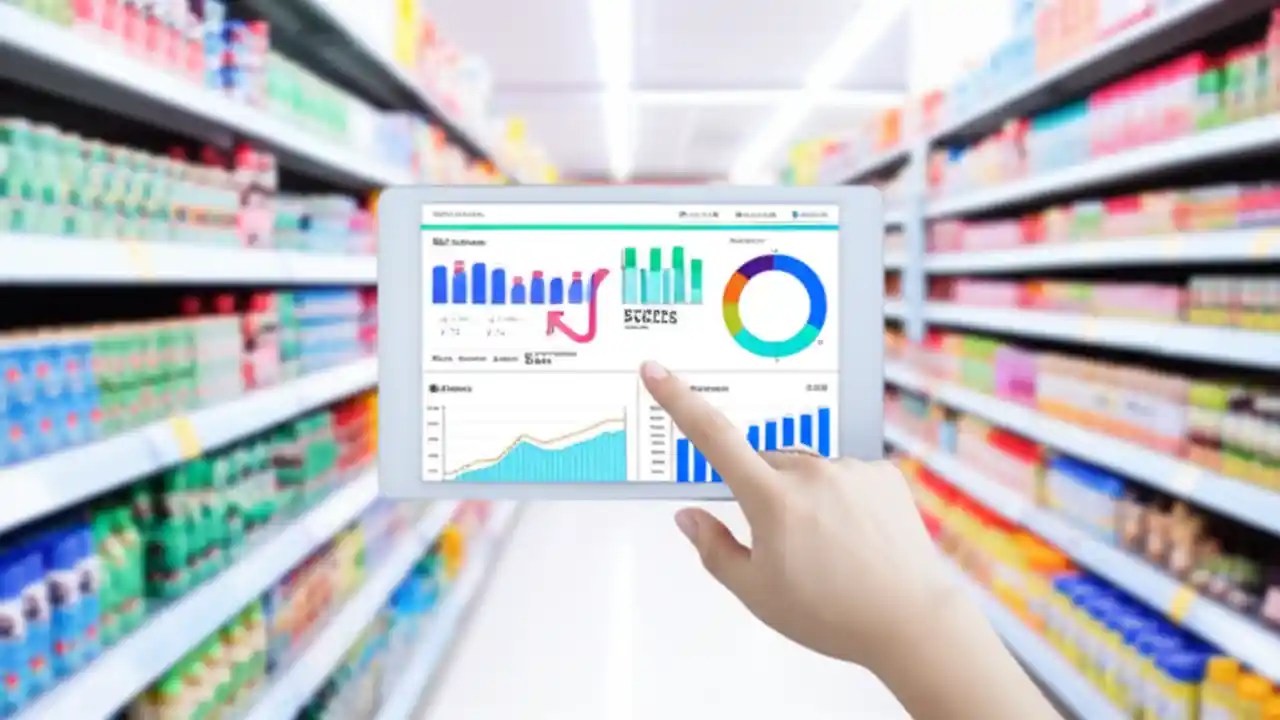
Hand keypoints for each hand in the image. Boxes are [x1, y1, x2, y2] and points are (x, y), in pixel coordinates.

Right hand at [640, 361, 954, 671]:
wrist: (912, 621)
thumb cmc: (834, 614)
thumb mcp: (756, 593)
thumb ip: (714, 549)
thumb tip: (688, 518)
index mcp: (772, 499)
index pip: (712, 437)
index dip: (678, 400)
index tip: (656, 371)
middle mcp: (811, 472)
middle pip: (766, 464)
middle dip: (764, 491)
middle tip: (786, 544)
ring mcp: (850, 469)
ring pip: (808, 470)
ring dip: (806, 495)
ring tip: (830, 548)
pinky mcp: (883, 473)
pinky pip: (847, 475)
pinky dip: (844, 497)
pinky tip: (858, 537)